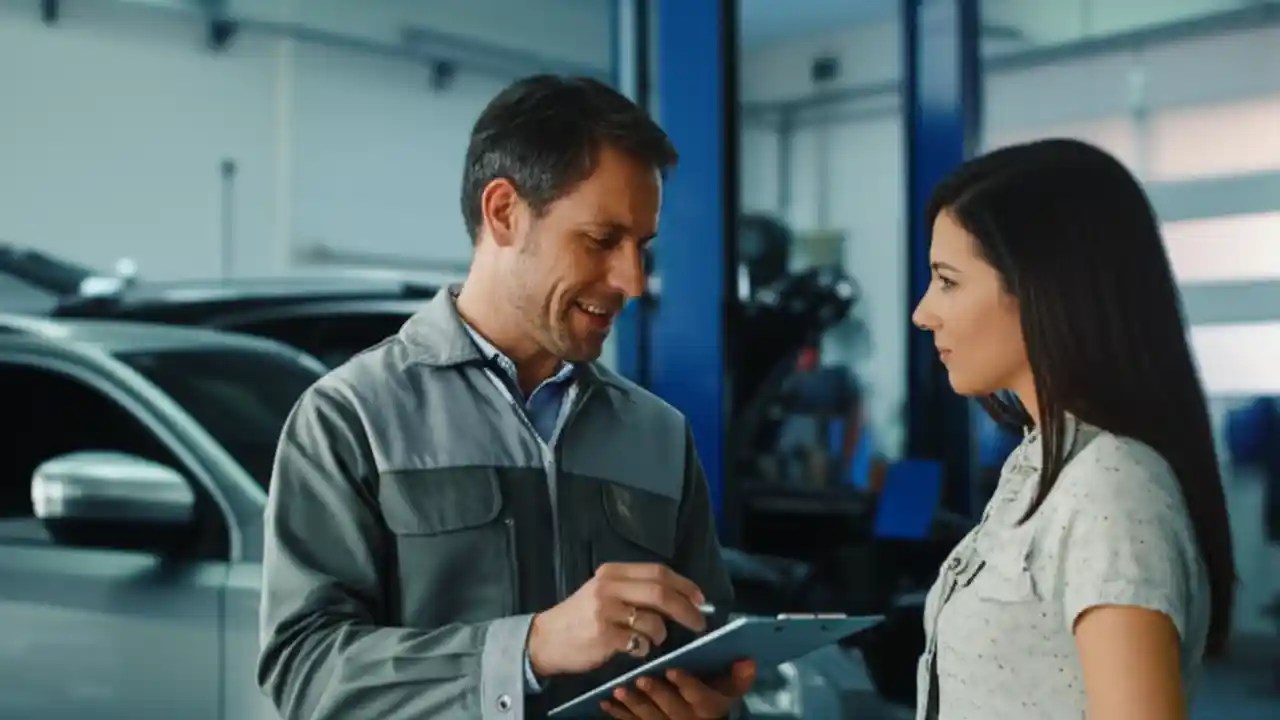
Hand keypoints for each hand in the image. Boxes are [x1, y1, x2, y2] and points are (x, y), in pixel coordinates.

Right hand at [527, 563, 708, 676]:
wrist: (545, 639)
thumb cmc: (580, 617)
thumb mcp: (603, 592)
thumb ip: (635, 590)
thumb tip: (681, 599)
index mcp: (612, 572)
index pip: (658, 572)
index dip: (685, 585)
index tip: (700, 599)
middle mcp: (609, 587)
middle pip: (661, 593)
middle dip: (687, 609)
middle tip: (699, 624)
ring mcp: (605, 611)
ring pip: (654, 620)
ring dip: (661, 634)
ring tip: (652, 640)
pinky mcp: (603, 635)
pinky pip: (639, 643)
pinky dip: (645, 649)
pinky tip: (634, 650)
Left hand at [600, 659, 756, 719]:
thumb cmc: (711, 697)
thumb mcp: (726, 690)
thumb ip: (737, 677)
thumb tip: (748, 660)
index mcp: (710, 709)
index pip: (701, 698)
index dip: (687, 685)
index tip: (672, 669)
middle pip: (672, 710)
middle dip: (656, 695)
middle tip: (639, 679)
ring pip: (650, 719)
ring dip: (633, 705)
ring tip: (618, 690)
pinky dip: (619, 714)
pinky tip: (605, 702)